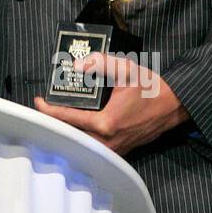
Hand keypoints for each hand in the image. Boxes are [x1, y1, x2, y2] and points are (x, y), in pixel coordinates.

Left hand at [34, 52, 188, 156]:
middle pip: (71, 134)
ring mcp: (115, 148)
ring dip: (68, 129)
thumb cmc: (150, 88)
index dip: (50, 110)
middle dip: (55, 121)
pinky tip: (75, 123)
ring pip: (82, 142)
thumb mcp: (126, 69)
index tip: (38, 102)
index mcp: (105, 123)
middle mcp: (108, 141)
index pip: (68, 119)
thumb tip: (78, 65)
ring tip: (56, 114)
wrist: (174, 105)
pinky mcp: (120, 150)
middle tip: (45, 107)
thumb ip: (101, 62)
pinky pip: (94, 145)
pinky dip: (81, 135)